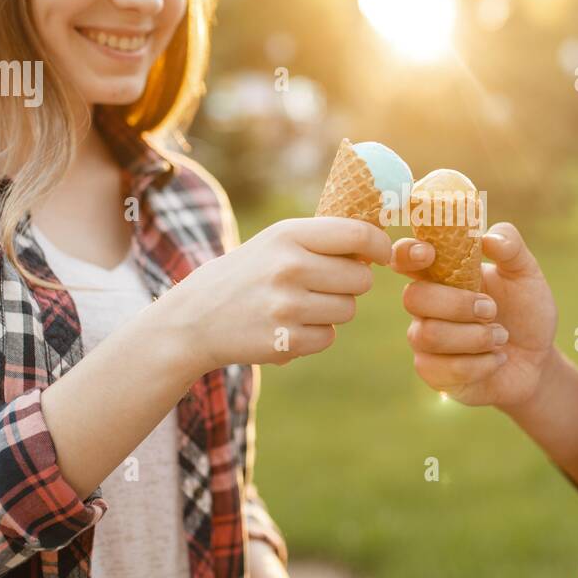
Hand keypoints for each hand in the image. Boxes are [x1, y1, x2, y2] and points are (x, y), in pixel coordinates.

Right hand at [163, 216, 390, 374]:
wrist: (196, 317)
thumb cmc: (250, 273)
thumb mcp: (278, 241)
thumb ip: (325, 238)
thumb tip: (381, 243)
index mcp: (289, 236)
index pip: (358, 235)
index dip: (380, 246)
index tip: (381, 254)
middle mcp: (289, 268)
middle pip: (362, 279)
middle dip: (352, 283)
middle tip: (326, 283)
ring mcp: (287, 307)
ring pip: (348, 310)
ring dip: (333, 310)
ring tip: (301, 304)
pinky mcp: (285, 341)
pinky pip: (329, 337)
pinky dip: (316, 334)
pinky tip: (289, 325)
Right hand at [390, 222, 556, 406]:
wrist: (537, 361)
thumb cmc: (525, 311)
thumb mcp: (526, 274)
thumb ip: (510, 247)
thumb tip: (487, 238)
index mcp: (441, 275)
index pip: (405, 257)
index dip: (407, 253)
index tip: (429, 254)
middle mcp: (426, 306)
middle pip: (413, 297)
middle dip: (458, 304)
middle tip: (492, 309)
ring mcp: (426, 341)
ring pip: (428, 335)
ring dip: (475, 336)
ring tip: (501, 336)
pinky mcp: (434, 374)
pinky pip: (445, 368)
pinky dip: (481, 363)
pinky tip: (497, 359)